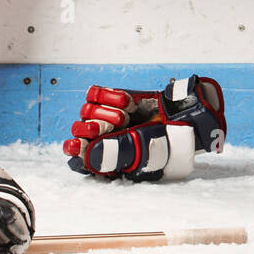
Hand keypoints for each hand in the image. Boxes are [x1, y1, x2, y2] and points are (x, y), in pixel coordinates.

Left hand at [63, 76, 225, 181]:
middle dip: (97, 125)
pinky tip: (126, 103)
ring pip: (86, 110)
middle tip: (120, 124)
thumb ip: (117, 153)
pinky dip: (109, 96)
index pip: (76, 155)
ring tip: (127, 116)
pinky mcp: (109, 99)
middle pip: (78, 130)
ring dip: (107, 111)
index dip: (75, 148)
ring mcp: (103, 118)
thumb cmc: (162, 143)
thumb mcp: (142, 151)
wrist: (179, 118)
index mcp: (103, 159)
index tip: (78, 143)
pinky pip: (94, 93)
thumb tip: (88, 155)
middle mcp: (99, 139)